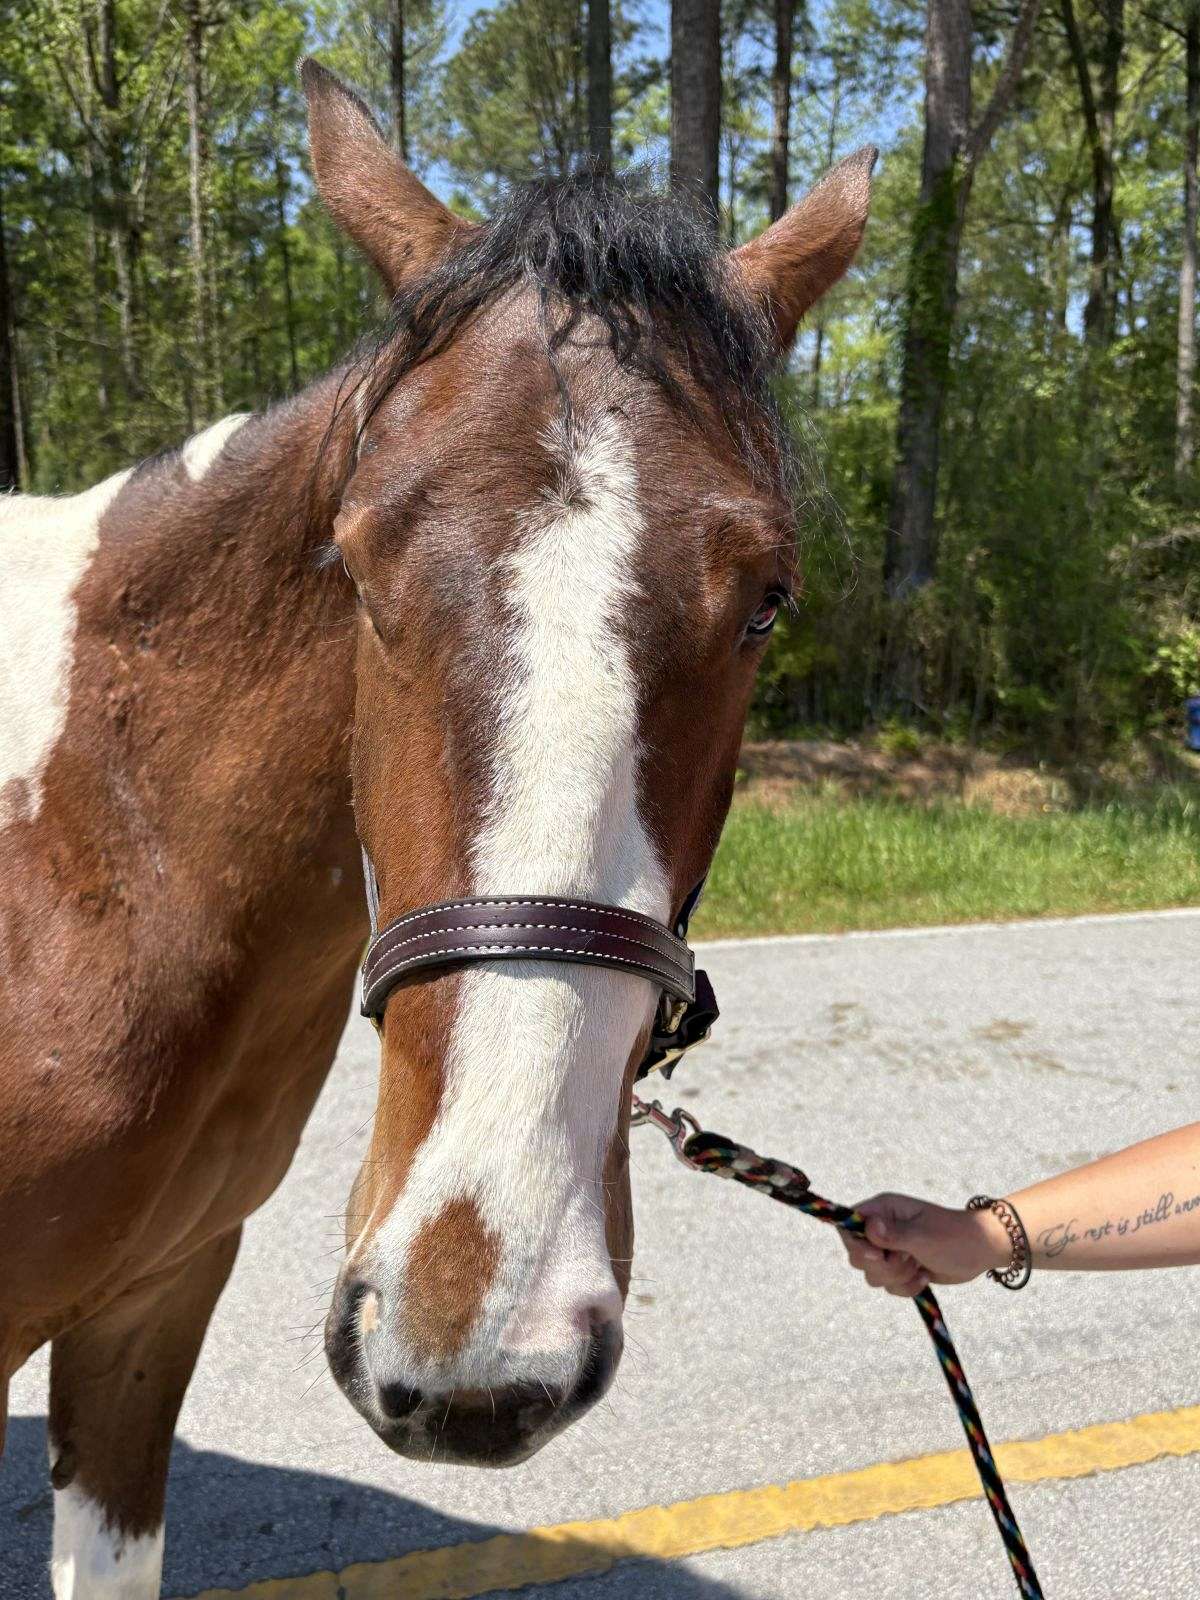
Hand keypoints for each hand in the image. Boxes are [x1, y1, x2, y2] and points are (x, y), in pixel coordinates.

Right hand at [840, 1192, 1010, 1295]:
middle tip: (908, 1259)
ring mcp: (890, 1249)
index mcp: (883, 1211)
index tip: (877, 1254)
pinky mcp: (900, 1269)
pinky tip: (924, 1277)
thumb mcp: (924, 1236)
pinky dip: (905, 1287)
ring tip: (918, 1266)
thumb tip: (869, 1227)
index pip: (849, 1226)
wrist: (981, 1251)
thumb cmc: (955, 1236)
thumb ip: (894, 1234)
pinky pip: (888, 1286)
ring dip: (896, 1278)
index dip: (857, 1244)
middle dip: (883, 1266)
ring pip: (872, 1274)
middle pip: (857, 1256)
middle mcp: (882, 1229)